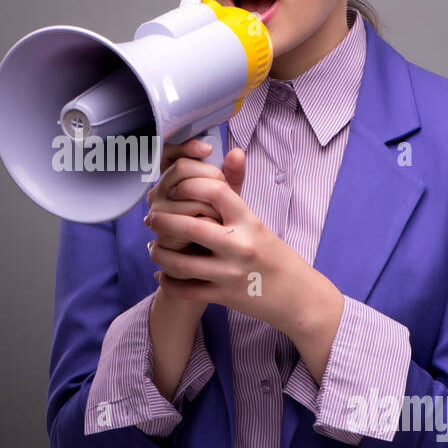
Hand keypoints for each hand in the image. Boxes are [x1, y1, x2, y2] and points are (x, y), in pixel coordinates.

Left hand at [146, 157, 316, 334]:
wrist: (297, 296)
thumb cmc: (273, 254)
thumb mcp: (258, 222)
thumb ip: (238, 190)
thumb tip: (233, 151)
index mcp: (249, 221)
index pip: (214, 191)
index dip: (188, 186)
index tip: (174, 189)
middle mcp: (240, 246)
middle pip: (190, 227)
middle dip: (163, 221)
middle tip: (151, 218)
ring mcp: (231, 274)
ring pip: (181, 263)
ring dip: (159, 254)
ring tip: (153, 246)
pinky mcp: (224, 297)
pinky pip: (186, 290)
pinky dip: (168, 282)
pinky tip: (161, 274)